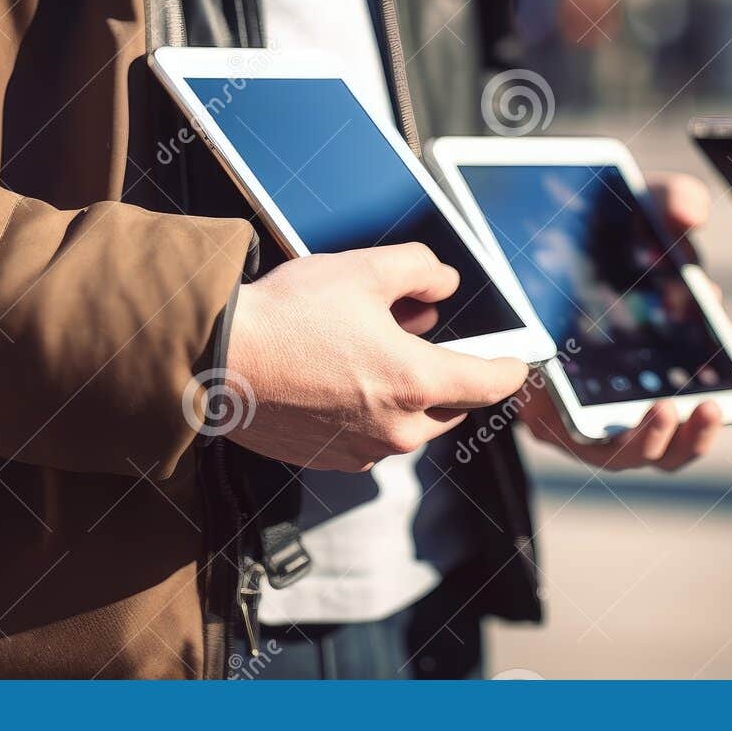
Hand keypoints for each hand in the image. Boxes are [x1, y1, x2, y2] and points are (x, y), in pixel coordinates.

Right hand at [223, 243, 528, 471]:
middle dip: (445, 372)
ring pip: (409, 423)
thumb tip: (444, 282)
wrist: (216, 362)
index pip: (491, 384)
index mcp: (416, 384)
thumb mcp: (362, 270)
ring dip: (404, 392)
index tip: (515, 359)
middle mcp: (398, 429)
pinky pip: (370, 437)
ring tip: (369, 348)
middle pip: (451, 406)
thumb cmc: (285, 317)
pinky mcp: (330, 460)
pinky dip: (367, 411)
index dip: (509, 366)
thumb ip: (420, 270)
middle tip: (418, 333)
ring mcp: (363, 452)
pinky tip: (338, 376)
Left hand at [516, 172, 731, 471]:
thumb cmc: (601, 240)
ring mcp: (590, 417)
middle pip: (673, 440)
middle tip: (710, 406)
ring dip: (652, 439)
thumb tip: (689, 216)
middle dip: (697, 433)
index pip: (710, 393)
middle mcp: (632, 400)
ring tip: (665, 409)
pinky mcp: (546, 419)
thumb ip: (674, 201)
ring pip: (627, 452)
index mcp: (669, 364)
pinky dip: (592, 430)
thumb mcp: (641, 211)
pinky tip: (590, 399)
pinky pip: (574, 438)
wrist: (527, 247)